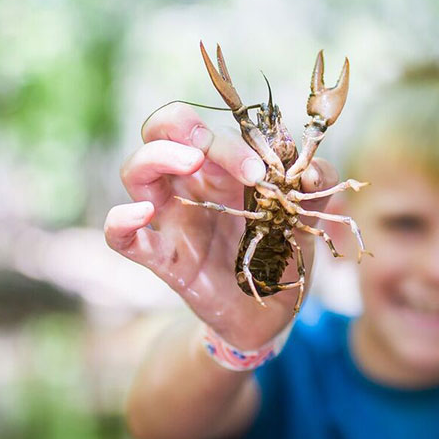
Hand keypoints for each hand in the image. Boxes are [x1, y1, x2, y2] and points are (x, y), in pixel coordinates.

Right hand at [103, 103, 337, 348]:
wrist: (270, 313)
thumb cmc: (281, 253)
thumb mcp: (308, 215)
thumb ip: (319, 184)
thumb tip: (312, 170)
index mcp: (223, 167)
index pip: (211, 126)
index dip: (230, 137)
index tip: (261, 170)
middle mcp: (191, 184)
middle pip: (159, 130)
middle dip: (181, 126)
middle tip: (206, 148)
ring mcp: (172, 218)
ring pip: (135, 171)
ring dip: (155, 157)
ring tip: (189, 164)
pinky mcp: (162, 257)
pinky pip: (120, 236)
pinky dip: (120, 221)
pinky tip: (141, 214)